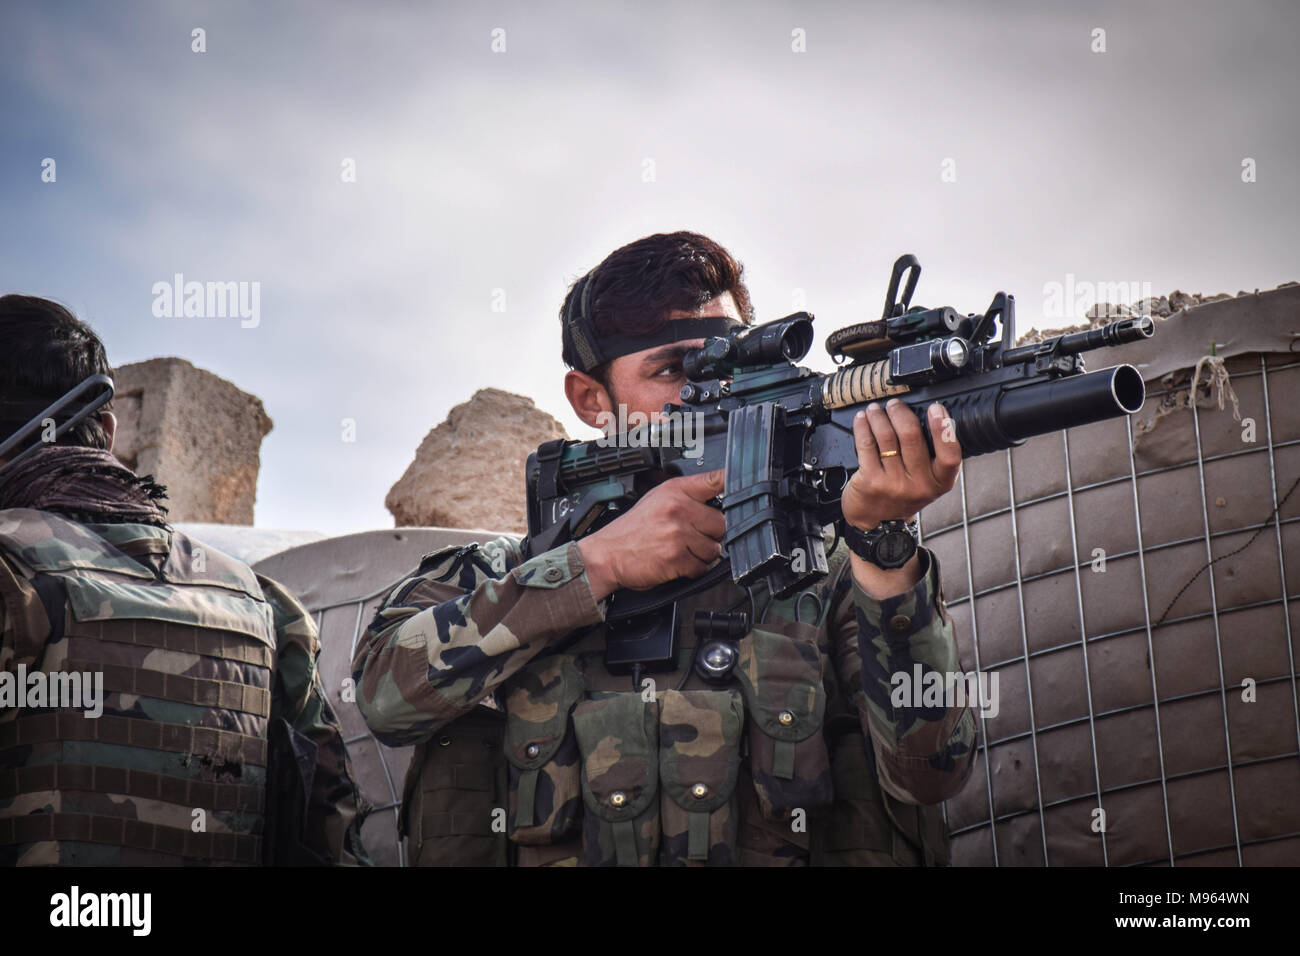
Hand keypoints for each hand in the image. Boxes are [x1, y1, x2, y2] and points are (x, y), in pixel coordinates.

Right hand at [578, 469, 725, 601]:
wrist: (607, 554)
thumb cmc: (632, 529)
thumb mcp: (656, 499)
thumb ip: (686, 496)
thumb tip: (718, 499)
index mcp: (674, 491)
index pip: (713, 480)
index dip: (732, 482)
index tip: (748, 483)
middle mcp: (677, 509)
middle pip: (721, 523)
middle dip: (711, 534)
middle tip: (693, 536)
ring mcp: (677, 534)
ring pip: (714, 548)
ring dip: (702, 554)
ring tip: (682, 550)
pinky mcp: (676, 558)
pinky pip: (702, 567)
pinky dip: (692, 570)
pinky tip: (677, 562)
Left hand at [840, 399, 960, 532]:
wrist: (876, 523)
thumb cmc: (902, 495)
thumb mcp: (926, 482)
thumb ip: (930, 456)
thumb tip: (923, 417)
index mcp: (939, 482)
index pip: (950, 455)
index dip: (944, 429)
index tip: (936, 408)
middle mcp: (919, 485)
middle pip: (912, 437)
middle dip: (900, 413)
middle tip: (894, 404)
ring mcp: (894, 484)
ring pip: (886, 437)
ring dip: (879, 416)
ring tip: (875, 409)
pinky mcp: (870, 482)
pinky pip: (866, 445)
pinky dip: (863, 427)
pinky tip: (862, 420)